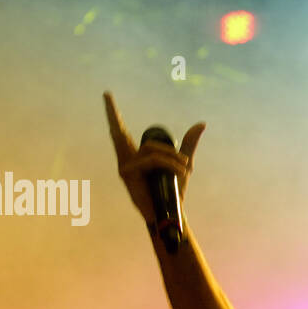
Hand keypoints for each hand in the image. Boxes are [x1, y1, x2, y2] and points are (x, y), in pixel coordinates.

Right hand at [103, 91, 205, 228]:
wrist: (171, 214)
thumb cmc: (174, 191)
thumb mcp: (184, 163)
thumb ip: (189, 143)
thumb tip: (201, 123)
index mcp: (134, 154)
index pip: (120, 130)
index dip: (113, 113)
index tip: (106, 94)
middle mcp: (125, 158)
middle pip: (119, 131)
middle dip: (112, 113)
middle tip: (107, 95)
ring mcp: (124, 166)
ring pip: (150, 149)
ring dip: (172, 156)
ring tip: (185, 167)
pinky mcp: (128, 174)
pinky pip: (152, 160)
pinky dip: (170, 163)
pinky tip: (181, 171)